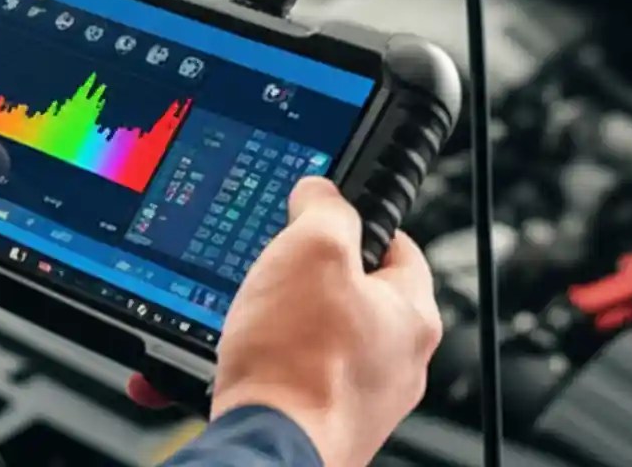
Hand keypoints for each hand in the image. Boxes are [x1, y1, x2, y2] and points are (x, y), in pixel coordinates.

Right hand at [210, 177, 441, 465]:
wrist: (267, 448)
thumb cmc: (298, 363)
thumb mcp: (314, 248)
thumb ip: (325, 207)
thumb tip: (320, 191)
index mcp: (411, 316)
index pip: (397, 247)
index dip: (356, 222)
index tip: (323, 215)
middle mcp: (394, 363)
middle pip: (349, 295)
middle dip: (302, 280)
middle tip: (272, 271)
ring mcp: (356, 400)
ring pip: (311, 340)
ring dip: (270, 326)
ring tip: (242, 321)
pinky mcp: (316, 426)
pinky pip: (282, 380)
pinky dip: (250, 368)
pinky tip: (221, 365)